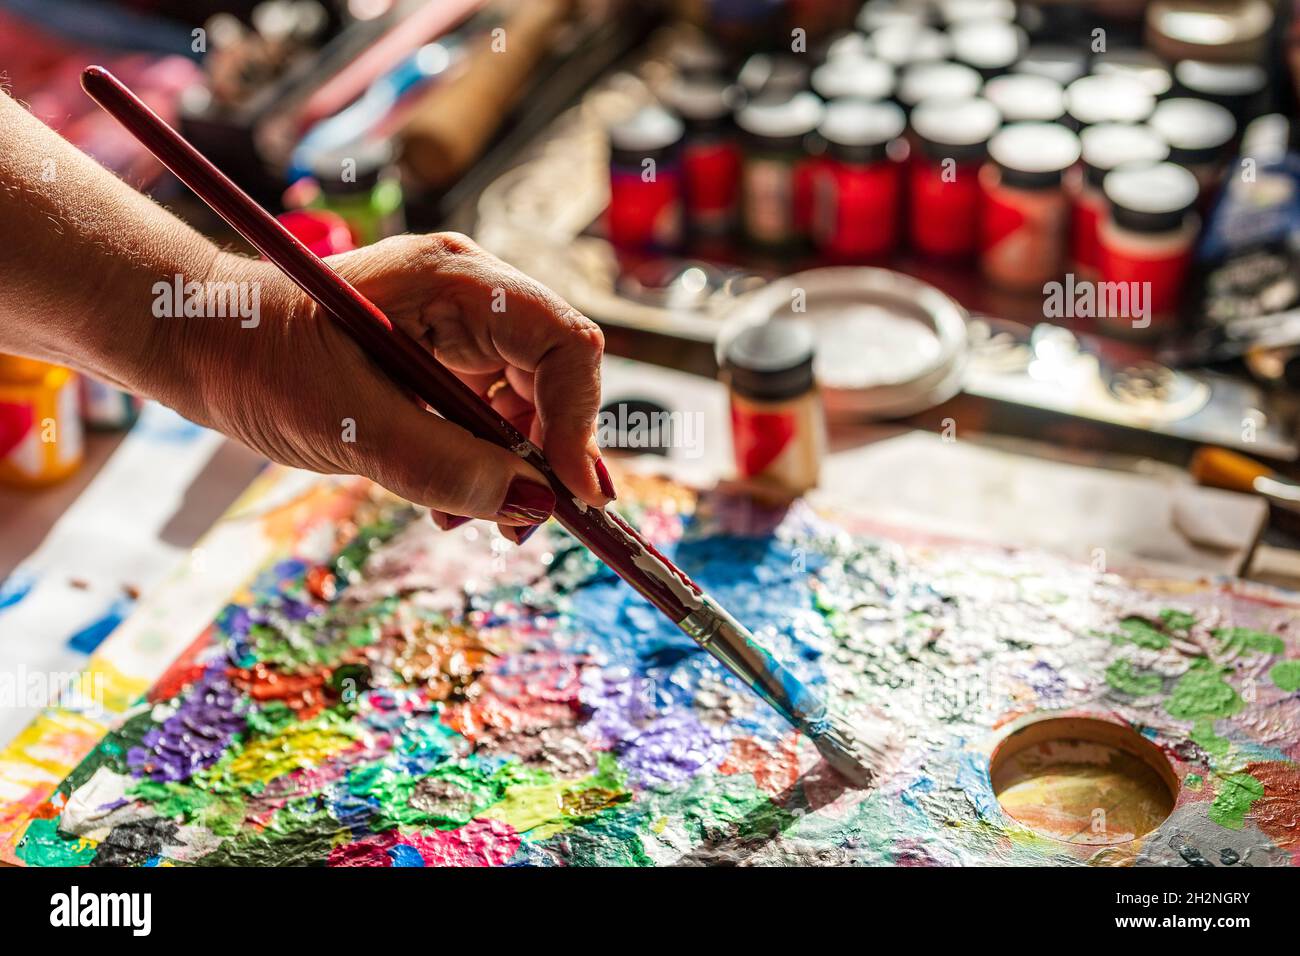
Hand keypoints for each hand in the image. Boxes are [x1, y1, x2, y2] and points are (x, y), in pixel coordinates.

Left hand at [160, 232, 614, 542]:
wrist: (204, 343)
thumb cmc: (258, 361)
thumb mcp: (349, 427)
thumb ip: (444, 468)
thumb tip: (534, 507)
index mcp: (453, 280)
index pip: (563, 344)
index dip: (578, 421)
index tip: (567, 495)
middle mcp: (471, 294)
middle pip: (558, 374)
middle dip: (549, 454)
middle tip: (525, 524)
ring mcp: (461, 326)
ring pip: (533, 402)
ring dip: (514, 467)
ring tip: (468, 517)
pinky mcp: (447, 358)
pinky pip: (495, 413)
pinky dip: (485, 462)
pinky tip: (450, 498)